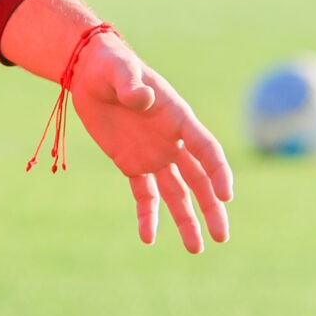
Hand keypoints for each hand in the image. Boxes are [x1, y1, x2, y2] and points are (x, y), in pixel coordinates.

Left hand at [65, 38, 234, 253]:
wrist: (89, 73)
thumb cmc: (111, 65)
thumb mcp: (119, 71)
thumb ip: (132, 85)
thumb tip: (143, 98)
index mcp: (178, 118)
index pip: (206, 149)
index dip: (218, 172)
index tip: (226, 196)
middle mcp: (172, 141)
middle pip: (199, 180)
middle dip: (211, 208)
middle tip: (222, 236)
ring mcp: (154, 154)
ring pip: (177, 193)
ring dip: (186, 219)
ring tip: (196, 249)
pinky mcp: (131, 163)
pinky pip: (144, 194)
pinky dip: (147, 215)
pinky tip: (147, 238)